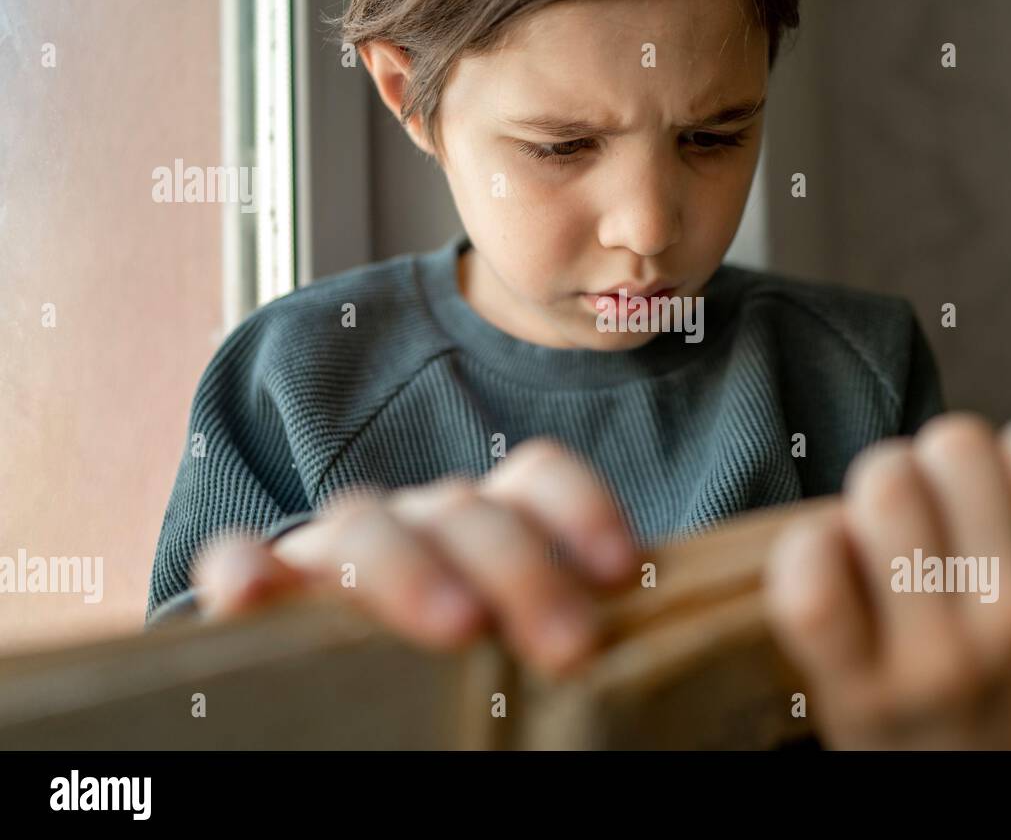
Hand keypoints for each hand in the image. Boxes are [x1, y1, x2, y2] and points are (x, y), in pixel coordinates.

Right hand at [191, 439, 639, 676]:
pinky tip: (253, 597)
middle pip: (468, 510)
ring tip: (459, 627)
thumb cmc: (457, 655)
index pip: (537, 478)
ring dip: (413, 568)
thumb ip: (560, 623)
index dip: (583, 509)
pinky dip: (246, 568)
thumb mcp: (521, 632)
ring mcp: (339, 545)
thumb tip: (630, 654)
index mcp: (489, 523)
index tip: (624, 573)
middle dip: (523, 568)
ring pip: (368, 523)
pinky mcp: (267, 583)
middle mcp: (420, 521)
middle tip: (570, 645)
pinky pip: (242, 557)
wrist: (348, 671)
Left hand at [763, 404, 1010, 748]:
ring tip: (886, 553)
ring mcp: (936, 660)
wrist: (979, 791)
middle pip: (953, 446)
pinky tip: (837, 576)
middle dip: (937, 474)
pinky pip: (812, 559)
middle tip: (937, 533)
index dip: (1010, 469)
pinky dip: (809, 551)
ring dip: (873, 503)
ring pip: (884, 485)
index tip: (1000, 518)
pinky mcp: (852, 683)